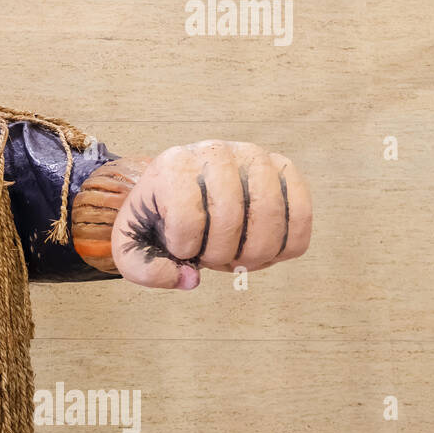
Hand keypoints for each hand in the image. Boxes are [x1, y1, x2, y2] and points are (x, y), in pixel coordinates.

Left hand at [112, 141, 310, 288]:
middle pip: (231, 220)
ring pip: (270, 219)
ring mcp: (255, 157)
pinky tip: (263, 249)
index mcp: (174, 165)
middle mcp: (216, 152)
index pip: (186, 220)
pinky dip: (285, 246)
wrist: (182, 189)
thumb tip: (191, 280)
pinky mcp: (284, 168)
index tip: (179, 246)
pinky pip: (301, 217)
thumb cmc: (158, 219)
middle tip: (210, 256)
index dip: (184, 249)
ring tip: (235, 251)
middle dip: (220, 255)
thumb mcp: (132, 247)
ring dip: (253, 253)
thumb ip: (145, 270)